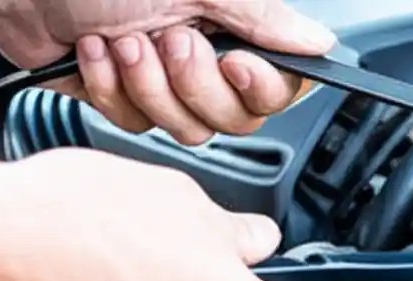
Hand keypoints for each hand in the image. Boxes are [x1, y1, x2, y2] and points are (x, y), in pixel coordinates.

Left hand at [0, 0, 335, 144]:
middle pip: (237, 117)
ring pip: (188, 130)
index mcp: (233, 23)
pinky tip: (95, 53)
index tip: (232, 61)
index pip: (283, 81)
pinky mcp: (126, 100)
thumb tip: (317, 41)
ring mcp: (165, 81)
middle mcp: (206, 54)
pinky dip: (110, 89)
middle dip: (193, 84)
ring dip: (148, 86)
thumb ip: (261, 17)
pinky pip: (138, 126)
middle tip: (168, 40)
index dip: (261, 84)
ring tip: (123, 41)